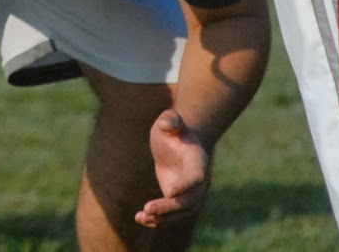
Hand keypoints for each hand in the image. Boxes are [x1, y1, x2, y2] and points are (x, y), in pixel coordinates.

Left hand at [135, 110, 211, 228]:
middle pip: (188, 201)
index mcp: (198, 162)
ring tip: (141, 217)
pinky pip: (171, 214)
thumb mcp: (171, 120)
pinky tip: (140, 219)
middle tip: (147, 209)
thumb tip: (166, 124)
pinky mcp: (177, 199)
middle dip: (169, 207)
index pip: (196, 178)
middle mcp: (198, 182)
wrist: (179, 142)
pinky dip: (158, 219)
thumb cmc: (174, 129)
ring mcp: (190, 193)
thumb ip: (170, 120)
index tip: (170, 192)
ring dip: (162, 218)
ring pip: (180, 212)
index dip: (185, 186)